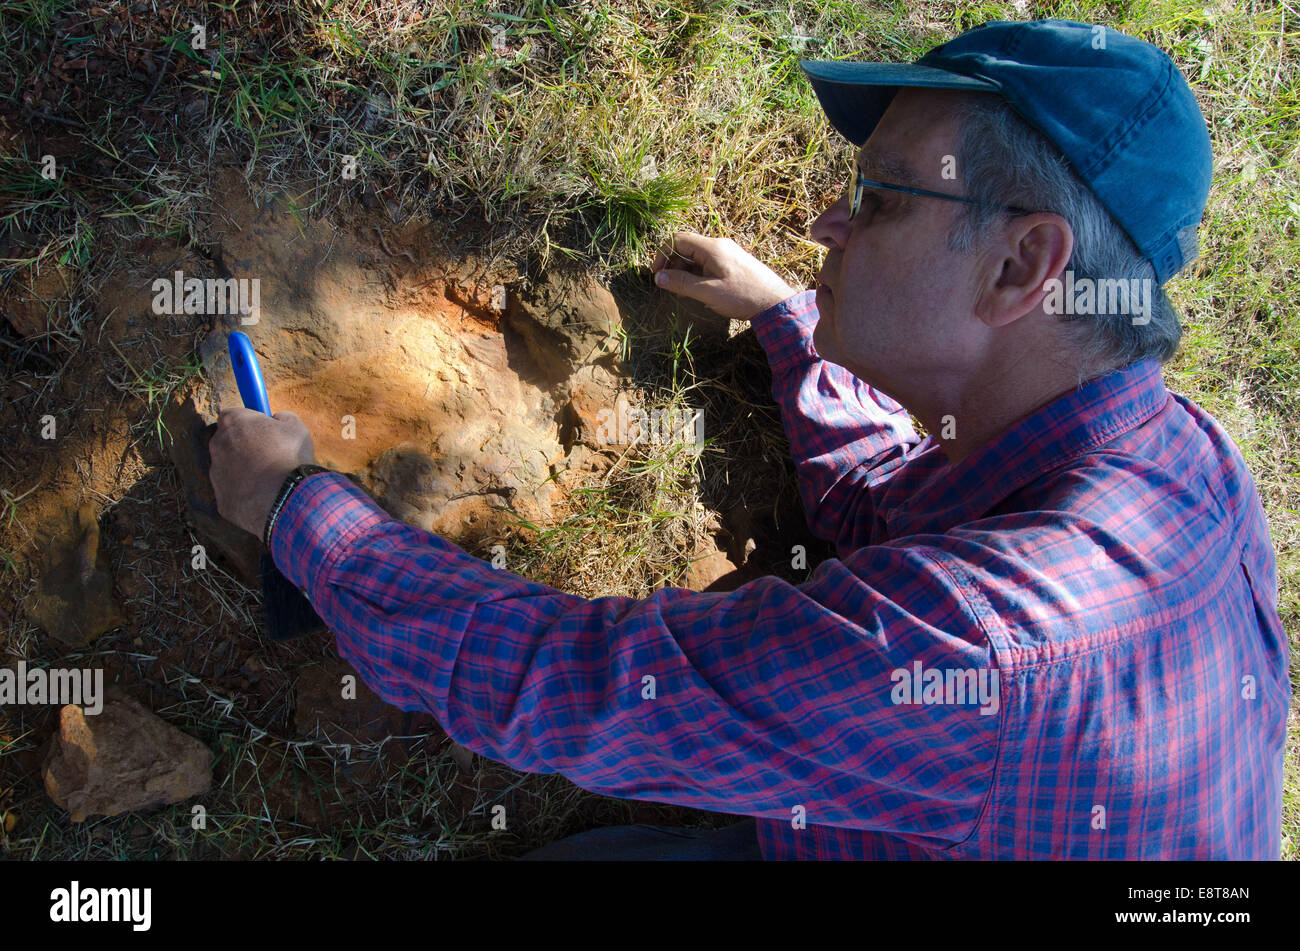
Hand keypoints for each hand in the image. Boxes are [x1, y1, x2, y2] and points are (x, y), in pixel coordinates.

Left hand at [209, 408, 315, 538]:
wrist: (287, 498)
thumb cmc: (291, 457)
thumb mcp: (296, 427)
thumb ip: (283, 418)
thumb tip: (278, 419)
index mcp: (232, 423)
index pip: (232, 415)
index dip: (248, 422)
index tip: (262, 428)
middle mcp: (217, 446)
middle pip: (227, 442)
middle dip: (244, 446)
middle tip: (268, 454)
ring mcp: (216, 475)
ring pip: (229, 469)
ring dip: (245, 471)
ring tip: (270, 479)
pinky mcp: (221, 500)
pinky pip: (234, 494)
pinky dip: (246, 494)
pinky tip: (266, 496)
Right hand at [650, 231, 799, 320]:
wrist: (775, 302)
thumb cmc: (742, 296)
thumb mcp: (708, 292)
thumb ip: (681, 283)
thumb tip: (658, 277)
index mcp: (711, 247)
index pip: (677, 240)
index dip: (662, 255)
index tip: (657, 274)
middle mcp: (720, 245)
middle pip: (687, 246)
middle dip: (674, 264)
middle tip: (670, 285)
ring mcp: (729, 252)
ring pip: (698, 255)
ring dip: (686, 270)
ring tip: (686, 291)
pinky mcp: (735, 262)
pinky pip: (710, 262)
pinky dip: (699, 272)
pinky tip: (702, 290)